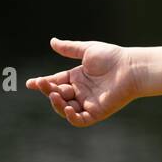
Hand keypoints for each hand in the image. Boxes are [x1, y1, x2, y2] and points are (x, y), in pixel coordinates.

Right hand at [24, 38, 140, 126]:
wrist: (131, 67)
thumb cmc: (113, 57)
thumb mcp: (88, 50)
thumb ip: (70, 48)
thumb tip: (52, 41)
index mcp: (77, 78)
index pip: (55, 82)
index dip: (42, 83)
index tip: (30, 83)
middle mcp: (81, 91)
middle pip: (58, 95)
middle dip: (47, 90)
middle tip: (43, 84)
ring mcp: (88, 102)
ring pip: (65, 108)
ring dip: (56, 103)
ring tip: (54, 94)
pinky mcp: (98, 112)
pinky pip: (81, 119)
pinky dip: (72, 117)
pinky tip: (68, 108)